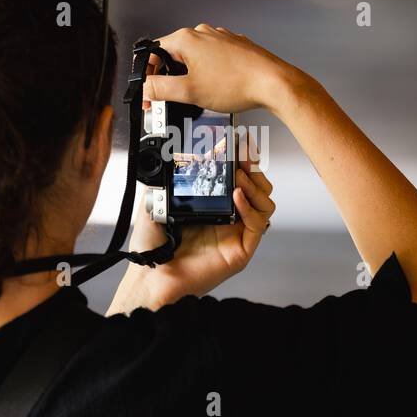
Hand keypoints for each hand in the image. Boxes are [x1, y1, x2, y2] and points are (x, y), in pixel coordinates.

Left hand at [105, 144, 274, 314]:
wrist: (150, 275)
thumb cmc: (153, 245)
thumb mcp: (159, 201)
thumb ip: (171, 179)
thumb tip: (179, 154)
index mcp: (214, 205)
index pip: (240, 177)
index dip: (243, 159)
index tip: (239, 141)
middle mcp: (230, 218)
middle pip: (259, 187)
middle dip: (254, 168)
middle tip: (243, 155)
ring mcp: (237, 234)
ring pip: (265, 204)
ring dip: (256, 185)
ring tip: (238, 175)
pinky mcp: (241, 251)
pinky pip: (258, 225)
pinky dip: (250, 207)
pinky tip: (237, 196)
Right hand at [142, 24, 292, 113]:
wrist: (273, 84)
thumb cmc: (238, 84)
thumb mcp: (189, 92)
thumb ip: (160, 89)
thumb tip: (146, 88)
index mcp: (187, 39)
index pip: (154, 53)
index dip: (148, 76)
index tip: (151, 94)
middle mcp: (203, 33)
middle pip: (173, 55)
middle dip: (170, 78)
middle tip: (173, 99)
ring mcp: (220, 38)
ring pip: (194, 57)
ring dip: (190, 76)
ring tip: (200, 95)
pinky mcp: (234, 47)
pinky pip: (212, 59)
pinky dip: (209, 73)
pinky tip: (217, 88)